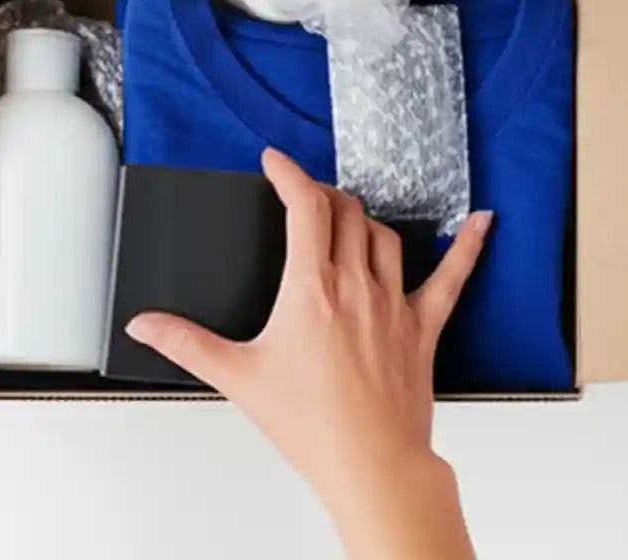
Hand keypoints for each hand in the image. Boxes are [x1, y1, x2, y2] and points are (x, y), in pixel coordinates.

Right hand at [126, 149, 488, 558]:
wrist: (370, 464)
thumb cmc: (312, 426)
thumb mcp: (237, 378)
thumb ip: (186, 344)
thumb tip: (146, 325)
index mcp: (311, 289)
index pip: (304, 206)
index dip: (289, 174)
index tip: (275, 162)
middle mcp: (356, 286)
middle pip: (345, 211)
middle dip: (320, 193)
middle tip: (301, 196)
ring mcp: (394, 304)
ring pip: (384, 235)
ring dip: (363, 217)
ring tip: (347, 215)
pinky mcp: (422, 327)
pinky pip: (452, 276)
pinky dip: (467, 246)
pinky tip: (481, 223)